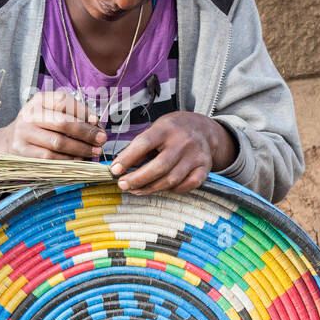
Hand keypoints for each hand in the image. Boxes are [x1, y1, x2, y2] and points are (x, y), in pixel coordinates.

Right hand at [0, 89, 106, 159]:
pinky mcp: (23, 152)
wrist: (8, 141)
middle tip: (101, 140)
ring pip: (57, 142)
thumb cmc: (39, 126)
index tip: (96, 122)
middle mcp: (30, 114)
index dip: (83, 111)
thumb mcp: (50, 113)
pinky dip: (68, 160)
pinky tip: (79, 160)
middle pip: (62, 122)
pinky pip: (50, 157)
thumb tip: (97, 126)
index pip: (64, 101)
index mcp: (39, 100)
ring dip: (80, 149)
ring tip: (94, 152)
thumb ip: (73, 115)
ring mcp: (24, 133)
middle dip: (86, 132)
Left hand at [108, 112, 235, 195]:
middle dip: (137, 179)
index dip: (127, 158)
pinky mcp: (204, 168)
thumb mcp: (155, 130)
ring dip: (150, 188)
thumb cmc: (173, 131)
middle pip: (159, 167)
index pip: (144, 143)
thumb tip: (121, 167)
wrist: (203, 129)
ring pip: (171, 180)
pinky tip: (160, 188)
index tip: (115, 170)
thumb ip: (140, 147)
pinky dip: (172, 190)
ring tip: (136, 190)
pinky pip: (187, 186)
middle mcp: (183, 142)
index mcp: (166, 129)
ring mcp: (196, 156)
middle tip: (123, 185)